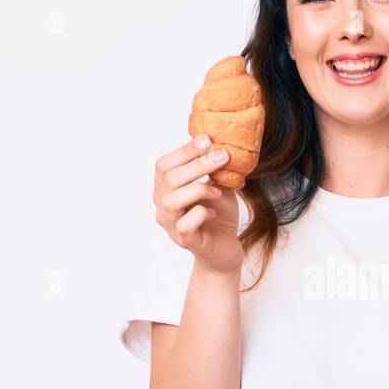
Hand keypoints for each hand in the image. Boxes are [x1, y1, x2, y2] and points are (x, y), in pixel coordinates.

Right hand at [153, 135, 244, 274]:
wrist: (226, 249)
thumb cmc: (219, 216)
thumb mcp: (218, 185)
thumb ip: (214, 168)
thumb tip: (220, 142)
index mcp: (166, 189)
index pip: (164, 164)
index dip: (184, 150)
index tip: (206, 139)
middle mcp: (163, 206)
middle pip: (169, 179)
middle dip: (198, 164)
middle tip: (222, 156)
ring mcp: (171, 224)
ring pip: (172, 200)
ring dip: (199, 188)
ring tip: (218, 190)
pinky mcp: (185, 241)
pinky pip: (186, 223)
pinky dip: (201, 213)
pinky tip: (213, 212)